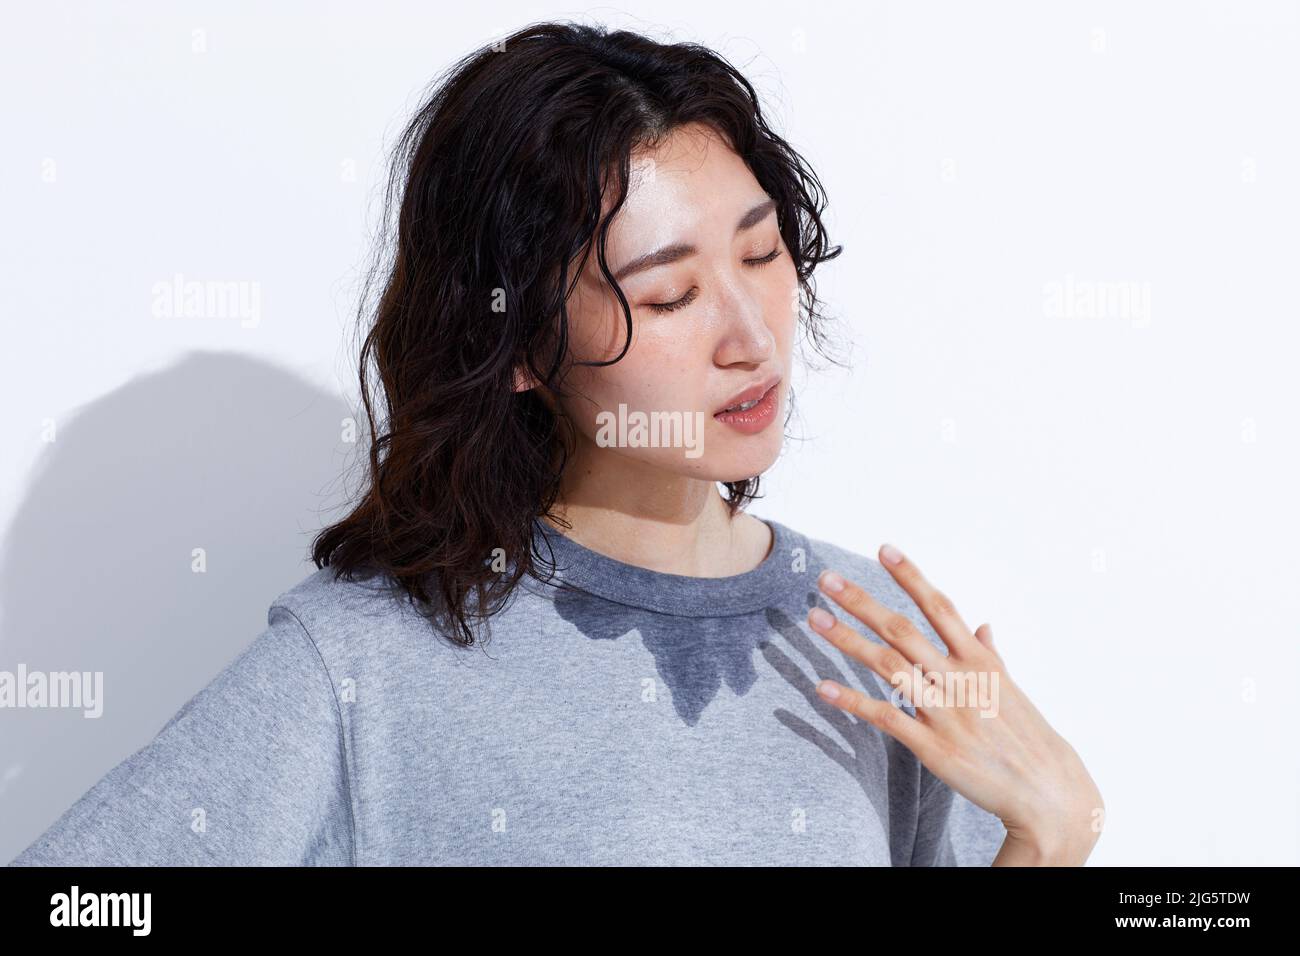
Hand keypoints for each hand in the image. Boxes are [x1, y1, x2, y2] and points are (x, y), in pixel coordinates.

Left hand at [806, 544, 1103, 865]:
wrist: (1048, 791)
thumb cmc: (1028, 737)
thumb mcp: (1011, 687)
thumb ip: (990, 654)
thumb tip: (983, 626)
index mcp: (979, 659)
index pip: (939, 607)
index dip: (911, 576)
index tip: (883, 549)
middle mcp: (959, 678)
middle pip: (902, 629)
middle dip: (862, 601)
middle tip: (826, 579)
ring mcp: (945, 711)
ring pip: (888, 666)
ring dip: (847, 640)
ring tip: (814, 619)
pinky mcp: (932, 746)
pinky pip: (885, 717)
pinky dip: (852, 701)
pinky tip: (822, 688)